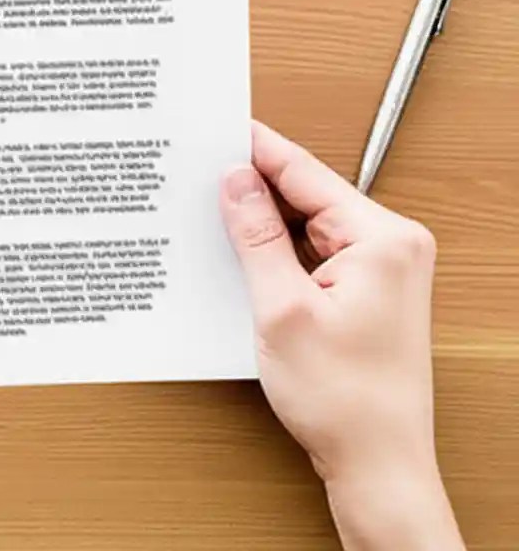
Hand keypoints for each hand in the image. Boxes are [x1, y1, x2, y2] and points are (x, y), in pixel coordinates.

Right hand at [220, 122, 462, 550]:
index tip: (218, 129)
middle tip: (199, 173)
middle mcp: (392, 247)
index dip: (256, 150)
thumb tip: (236, 181)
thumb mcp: (282, 309)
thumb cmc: (344, 399)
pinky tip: (241, 257)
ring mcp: (382, 271)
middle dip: (253, 187)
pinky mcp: (367, 295)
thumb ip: (256, 239)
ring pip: (307, 227)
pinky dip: (277, 254)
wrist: (377, 462)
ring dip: (262, 225)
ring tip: (212, 217)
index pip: (307, 174)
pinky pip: (314, 255)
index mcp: (383, 239)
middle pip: (308, 197)